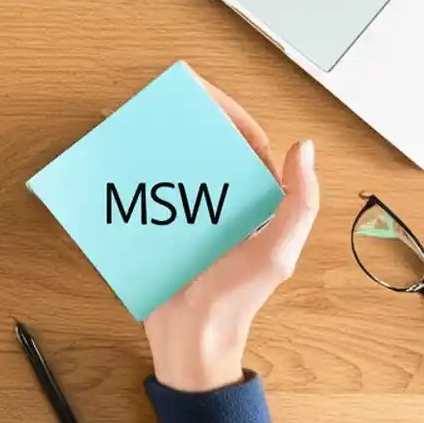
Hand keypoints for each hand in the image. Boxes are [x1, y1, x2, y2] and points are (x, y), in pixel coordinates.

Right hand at [143, 72, 319, 391]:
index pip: (244, 137)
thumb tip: (305, 148)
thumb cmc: (237, 299)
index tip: (198, 87)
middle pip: (205, 142)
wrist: (190, 335)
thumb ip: (298, 203)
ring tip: (134, 120)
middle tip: (158, 97)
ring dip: (156, 138)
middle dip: (184, 115)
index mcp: (256, 197)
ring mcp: (190, 208)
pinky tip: (118, 157)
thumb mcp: (277, 253)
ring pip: (175, 161)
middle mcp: (224, 197)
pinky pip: (148, 189)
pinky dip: (133, 171)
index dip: (224, 108)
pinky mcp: (160, 222)